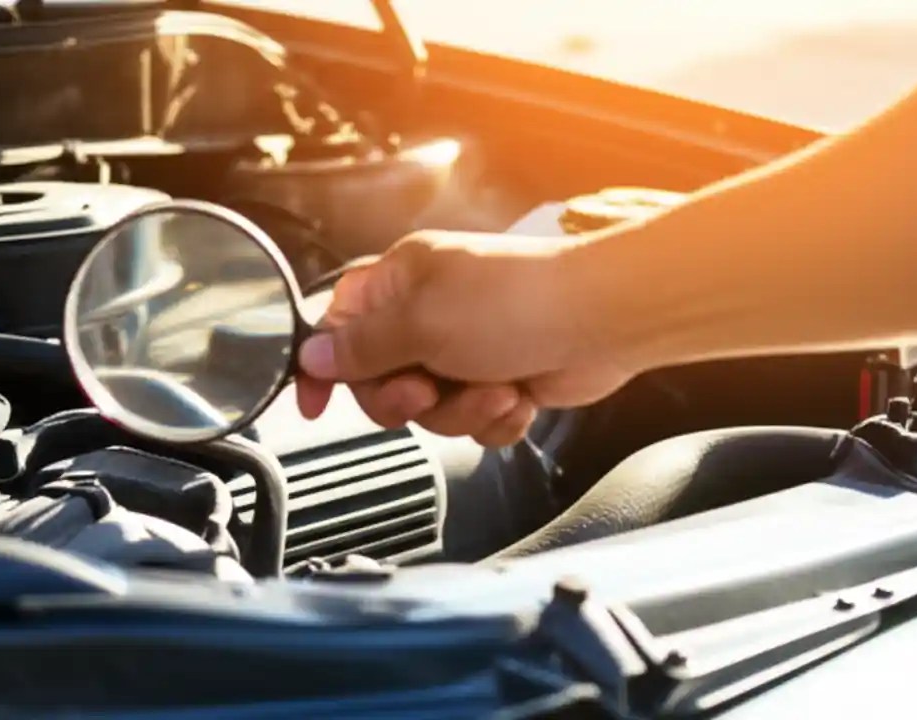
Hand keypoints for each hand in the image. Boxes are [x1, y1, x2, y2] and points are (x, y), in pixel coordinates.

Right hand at [295, 230, 634, 445]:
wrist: (601, 321)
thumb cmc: (517, 302)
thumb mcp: (421, 323)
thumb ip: (362, 346)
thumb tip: (314, 357)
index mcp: (399, 282)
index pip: (336, 325)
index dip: (322, 367)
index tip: (314, 405)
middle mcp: (428, 313)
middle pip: (380, 381)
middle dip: (406, 399)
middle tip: (427, 389)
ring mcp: (465, 348)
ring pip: (429, 411)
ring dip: (461, 410)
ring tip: (493, 386)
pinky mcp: (499, 379)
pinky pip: (471, 422)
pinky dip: (493, 418)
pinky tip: (516, 396)